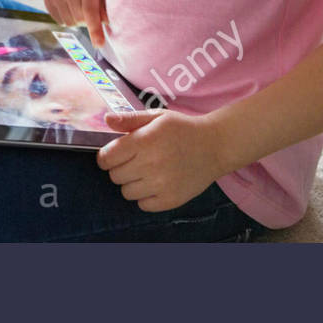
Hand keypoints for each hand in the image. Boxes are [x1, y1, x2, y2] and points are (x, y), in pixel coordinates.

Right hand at [44, 0, 108, 43]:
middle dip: (88, 20)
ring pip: (68, 22)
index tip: (99, 44)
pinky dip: (67, 17)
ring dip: (77, 20)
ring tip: (81, 6)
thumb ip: (105, 5)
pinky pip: (59, 19)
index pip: (90, 12)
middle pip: (80, 19)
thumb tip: (107, 26)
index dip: (95, 30)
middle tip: (91, 10)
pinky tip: (71, 5)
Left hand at [96, 110, 221, 211]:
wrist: (215, 146)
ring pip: (126, 192)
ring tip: (147, 172)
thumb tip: (106, 119)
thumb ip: (129, 119)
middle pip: (114, 176)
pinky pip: (143, 205)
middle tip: (135, 160)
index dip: (107, 156)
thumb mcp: (157, 117)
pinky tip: (156, 183)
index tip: (115, 154)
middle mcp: (151, 164)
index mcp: (144, 141)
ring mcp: (161, 184)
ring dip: (132, 183)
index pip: (106, 158)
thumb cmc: (183, 129)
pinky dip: (145, 197)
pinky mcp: (170, 200)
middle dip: (120, 168)